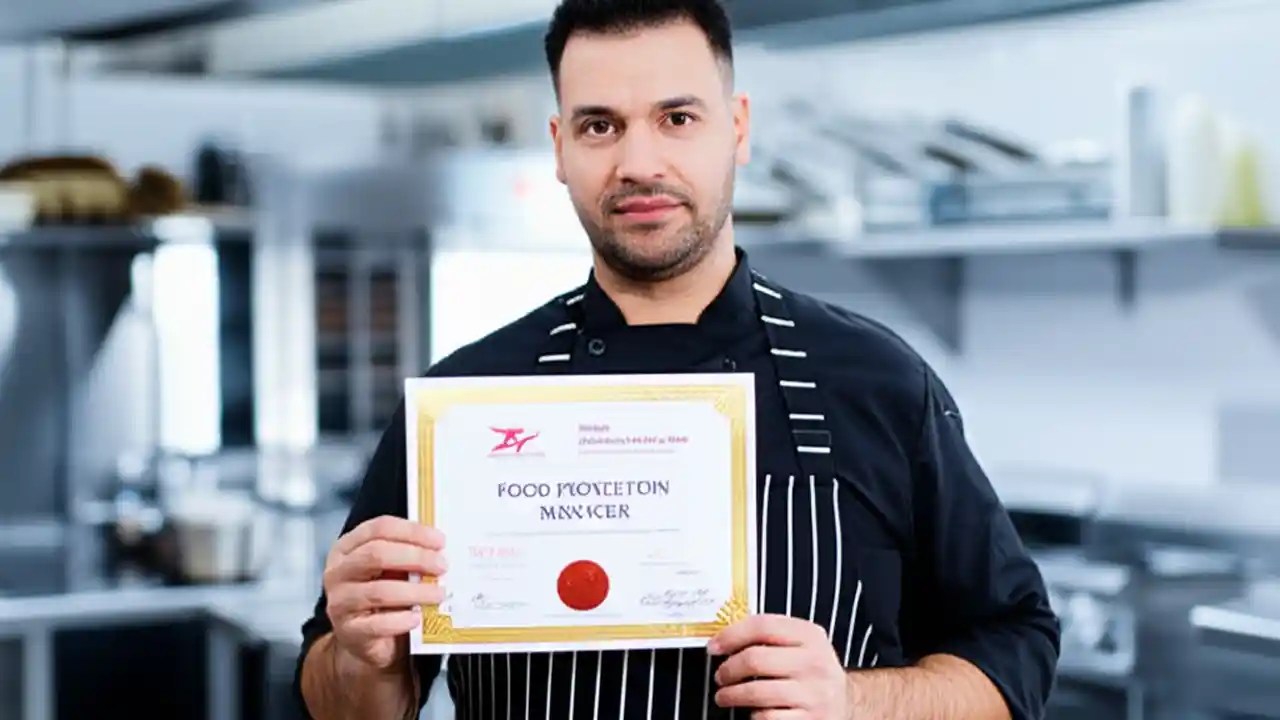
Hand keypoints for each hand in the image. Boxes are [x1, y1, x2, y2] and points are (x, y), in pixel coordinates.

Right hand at [323, 515, 446, 671]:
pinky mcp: (348, 631)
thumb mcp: (389, 569)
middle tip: (442, 565)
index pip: (379, 528)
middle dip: (416, 557)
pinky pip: (377, 625)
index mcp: (347, 548)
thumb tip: (440, 550)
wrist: (364, 639)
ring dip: (416, 592)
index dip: (412, 531)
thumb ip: (407, 555)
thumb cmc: (380, 596)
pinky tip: (417, 618)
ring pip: (380, 591)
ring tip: (438, 594)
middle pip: (376, 554)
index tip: (439, 540)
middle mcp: (338, 572)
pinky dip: (401, 620)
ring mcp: (340, 602)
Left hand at [709, 614, 851, 718]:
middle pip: (755, 659)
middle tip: (720, 676)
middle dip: (728, 669)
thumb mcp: (802, 645)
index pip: (763, 626)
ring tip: (724, 696)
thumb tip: (724, 637)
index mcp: (811, 636)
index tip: (714, 647)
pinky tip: (754, 711)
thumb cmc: (811, 672)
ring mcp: (814, 694)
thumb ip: (771, 636)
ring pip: (756, 692)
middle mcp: (816, 662)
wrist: (845, 704)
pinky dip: (753, 716)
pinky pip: (766, 717)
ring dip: (731, 695)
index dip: (731, 635)